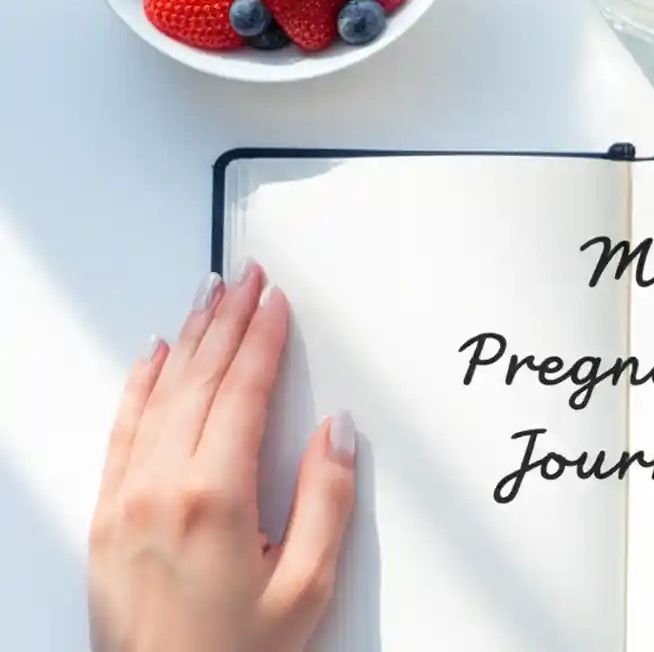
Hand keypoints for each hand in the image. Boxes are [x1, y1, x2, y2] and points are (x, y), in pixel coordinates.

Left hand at [88, 264, 356, 651]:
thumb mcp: (305, 588)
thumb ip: (326, 502)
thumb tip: (336, 434)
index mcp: (213, 497)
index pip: (243, 393)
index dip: (262, 339)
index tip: (275, 303)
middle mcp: (159, 487)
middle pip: (200, 379)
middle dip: (228, 320)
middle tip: (246, 278)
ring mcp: (124, 498)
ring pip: (159, 393)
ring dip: (189, 338)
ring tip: (209, 296)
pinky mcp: (105, 514)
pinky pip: (123, 427)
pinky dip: (140, 382)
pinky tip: (155, 355)